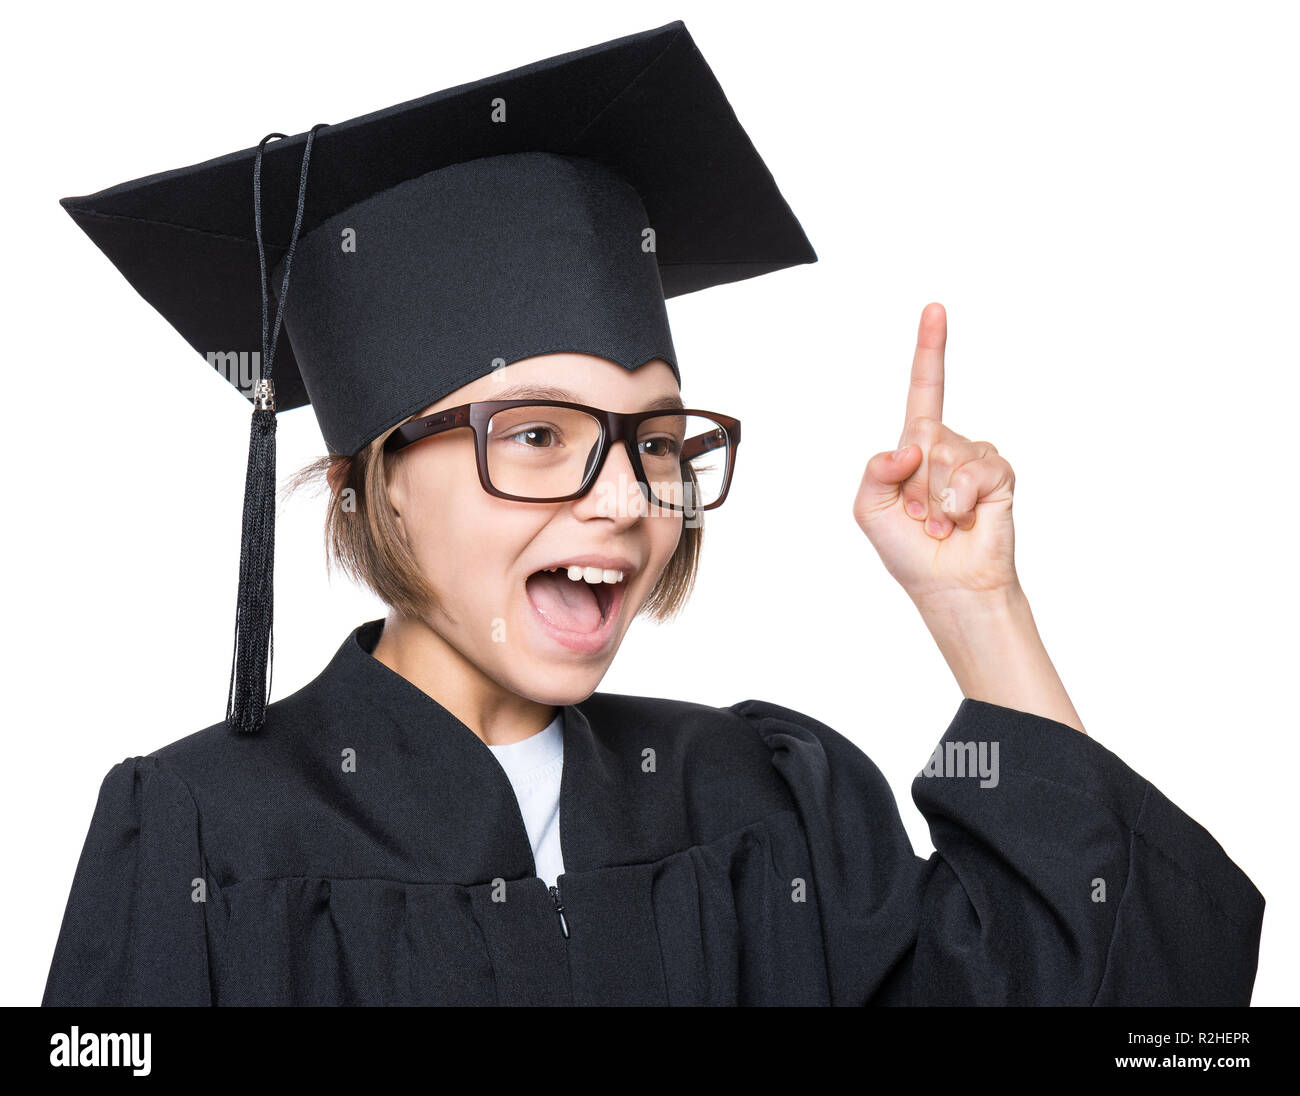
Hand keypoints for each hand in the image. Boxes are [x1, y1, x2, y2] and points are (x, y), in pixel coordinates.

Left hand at [853, 303, 1018, 609]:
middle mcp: (947, 445)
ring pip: (947, 454)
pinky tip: (964, 520)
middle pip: (923, 434)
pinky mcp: (1000, 476)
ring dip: (936, 498)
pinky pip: (977, 470)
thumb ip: (874, 471)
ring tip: (942, 523)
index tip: (934, 309)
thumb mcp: (868, 509)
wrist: (948, 586)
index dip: (930, 349)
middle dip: (914, 484)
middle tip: (921, 517)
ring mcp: (976, 459)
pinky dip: (962, 500)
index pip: (924, 390)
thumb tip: (912, 444)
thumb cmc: (908, 551)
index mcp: (915, 448)